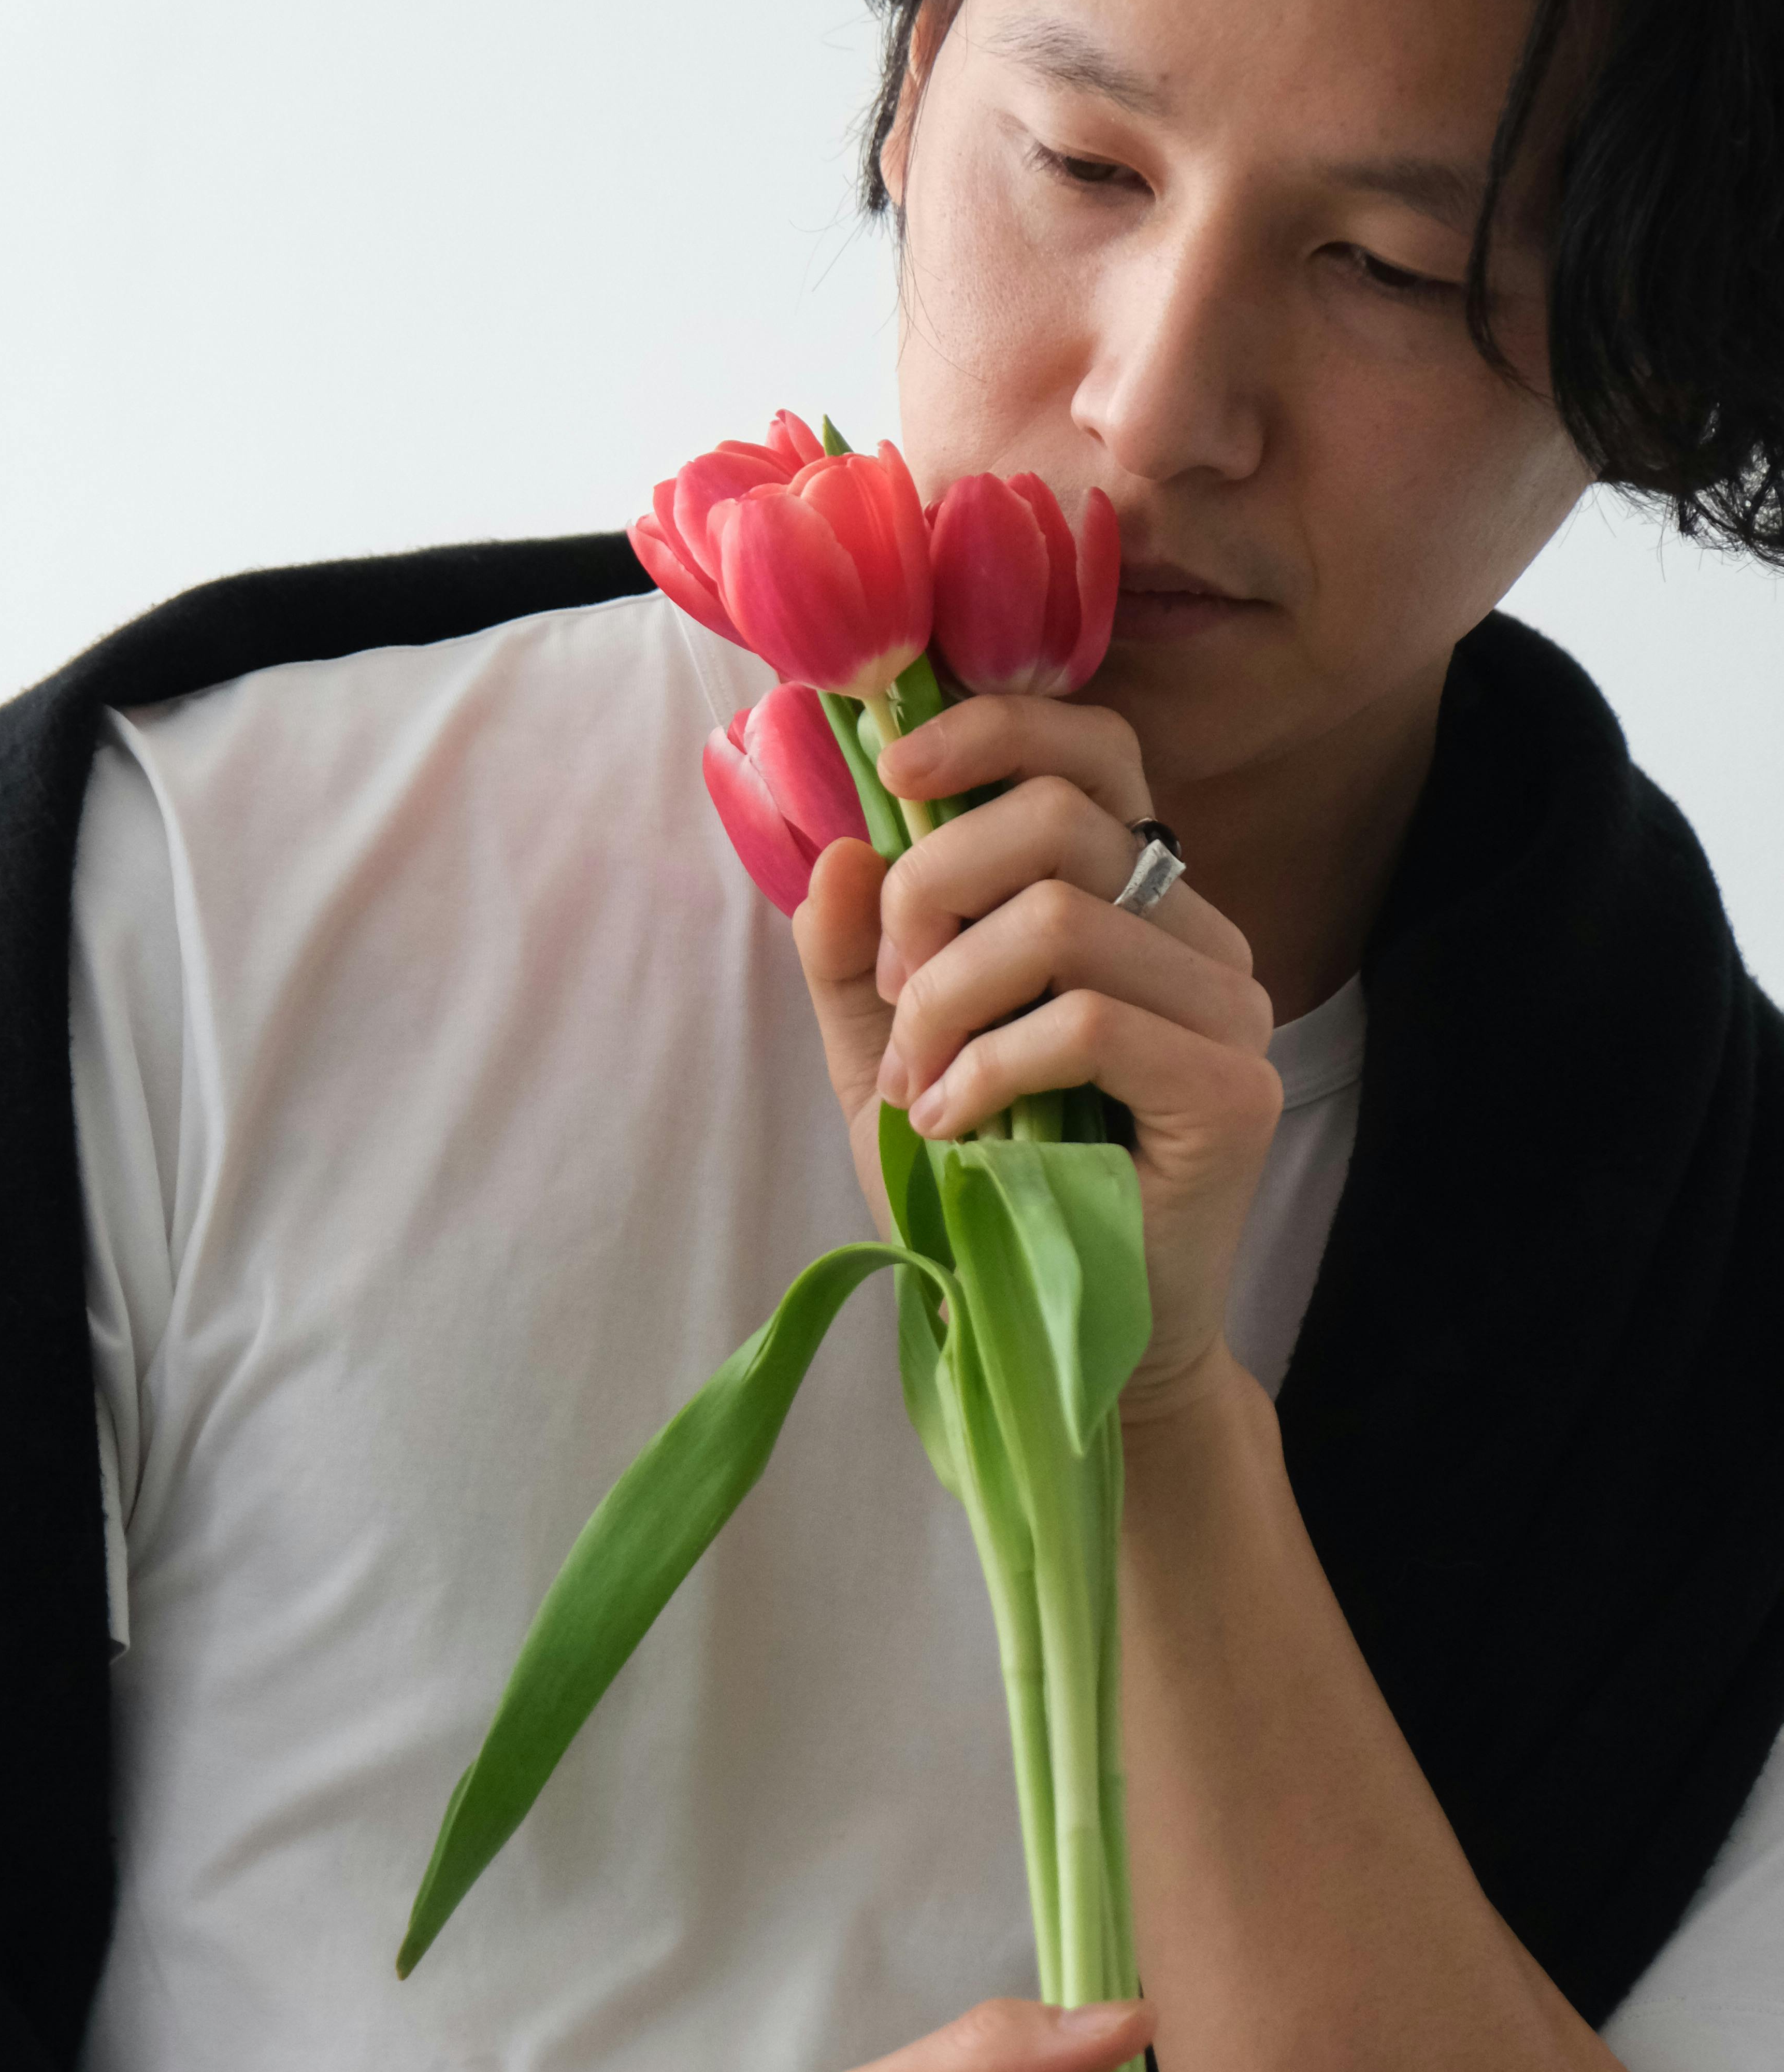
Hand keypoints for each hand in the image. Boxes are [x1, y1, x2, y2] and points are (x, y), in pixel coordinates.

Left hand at [791, 694, 1280, 1416]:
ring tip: (920, 1089)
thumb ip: (854, 961)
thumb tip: (839, 848)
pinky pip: (1089, 1021)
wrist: (1067, 1339)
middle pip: (1056, 819)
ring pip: (1061, 920)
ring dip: (948, 1002)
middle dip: (930, 892)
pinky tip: (958, 1127)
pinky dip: (992, 1067)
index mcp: (1132, 901)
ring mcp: (1230, 1009)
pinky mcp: (1232, 1089)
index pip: (1093, 749)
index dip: (991, 732)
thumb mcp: (888, 1063)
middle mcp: (1198, 935)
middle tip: (893, 997)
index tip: (892, 776)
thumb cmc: (989, 1196)